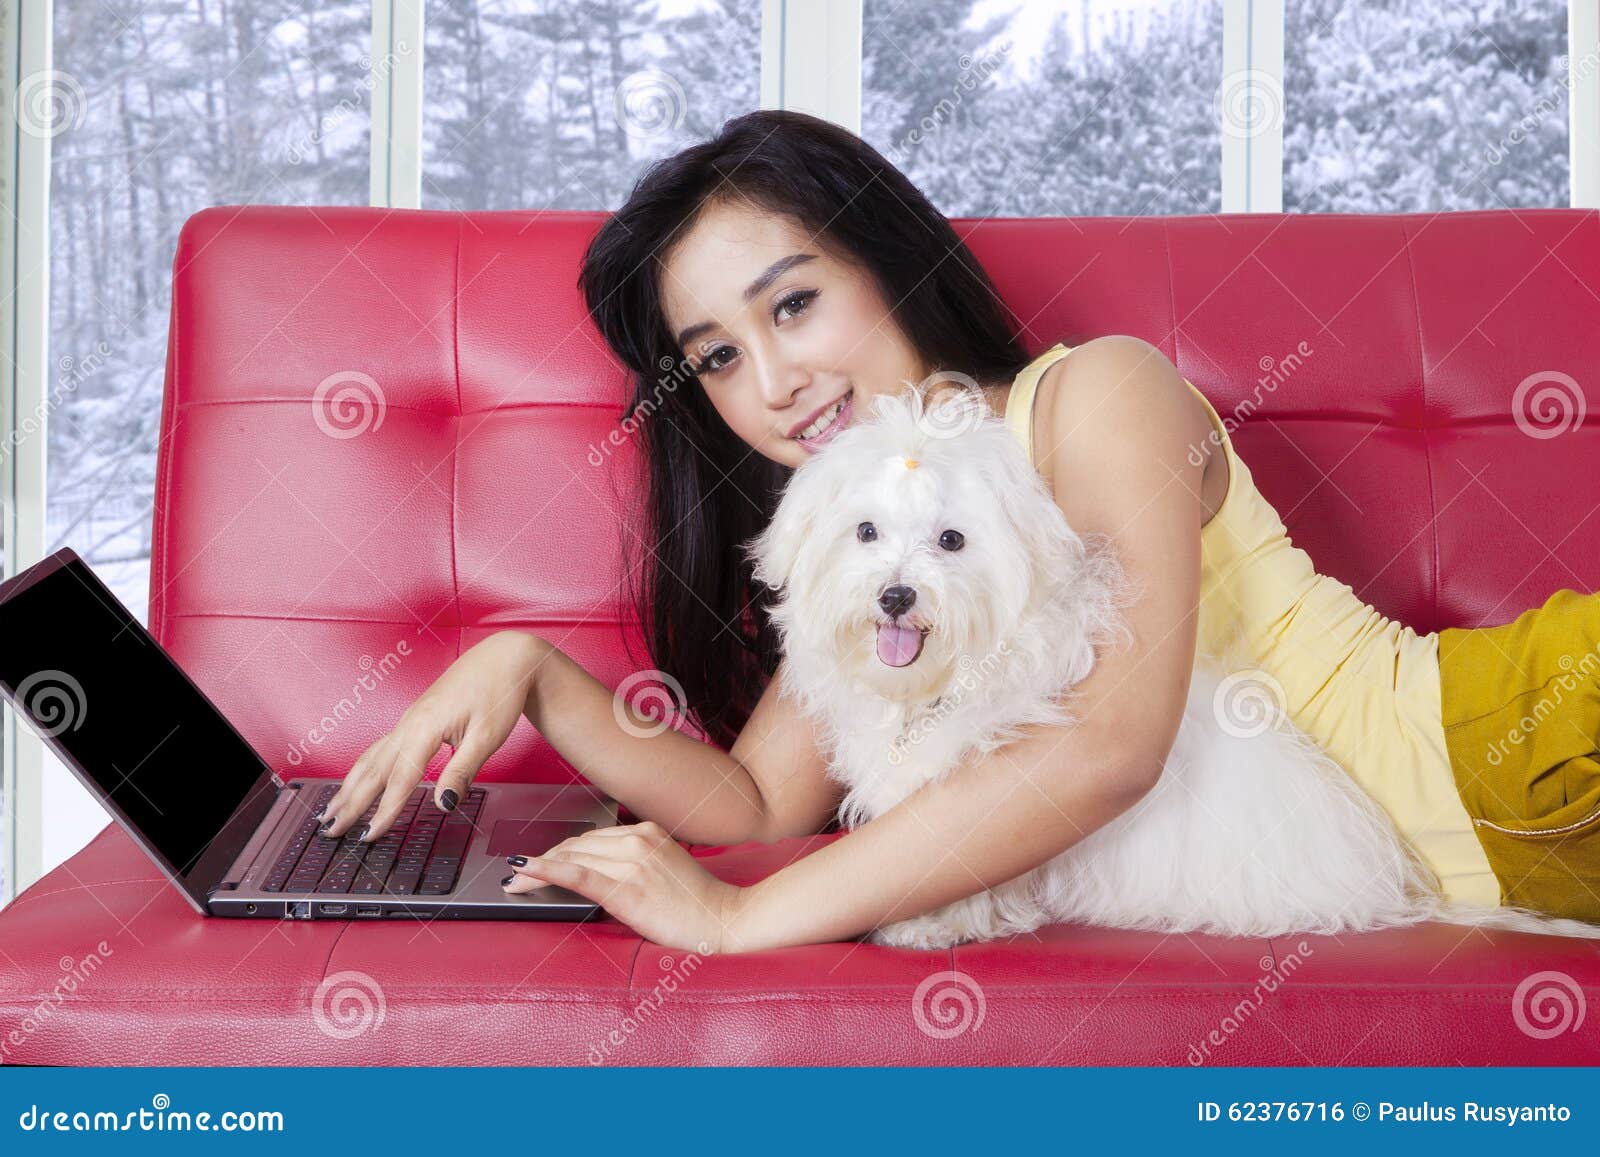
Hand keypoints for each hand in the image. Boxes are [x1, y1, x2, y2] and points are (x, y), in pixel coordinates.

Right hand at [320, 631, 548, 840]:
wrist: (505, 658)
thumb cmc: (499, 692)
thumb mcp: (488, 736)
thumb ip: (462, 771)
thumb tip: (443, 804)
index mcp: (426, 727)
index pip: (400, 779)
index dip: (384, 811)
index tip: (369, 836)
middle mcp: (409, 723)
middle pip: (373, 770)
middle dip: (350, 803)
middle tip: (329, 831)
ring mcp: (408, 720)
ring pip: (370, 758)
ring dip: (349, 786)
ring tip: (330, 811)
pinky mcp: (413, 719)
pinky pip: (379, 748)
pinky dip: (363, 769)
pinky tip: (357, 781)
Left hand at [502, 821, 744, 952]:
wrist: (724, 921)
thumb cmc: (696, 903)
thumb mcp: (665, 867)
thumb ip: (633, 861)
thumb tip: (594, 870)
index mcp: (647, 831)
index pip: (590, 838)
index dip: (559, 851)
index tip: (537, 861)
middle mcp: (637, 839)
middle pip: (576, 845)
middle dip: (543, 859)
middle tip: (517, 875)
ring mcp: (632, 861)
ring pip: (571, 857)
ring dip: (536, 869)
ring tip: (514, 882)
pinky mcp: (626, 888)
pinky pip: (576, 874)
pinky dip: (544, 870)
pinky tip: (522, 871)